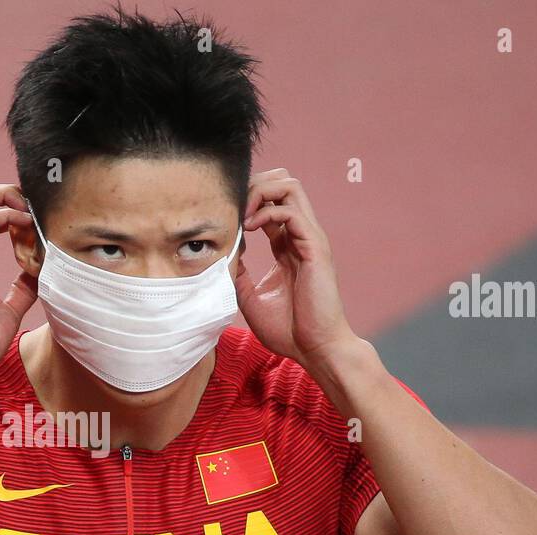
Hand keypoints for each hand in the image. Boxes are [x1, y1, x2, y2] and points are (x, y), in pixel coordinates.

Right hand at [0, 184, 38, 384]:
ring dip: (7, 198)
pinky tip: (27, 228)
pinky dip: (9, 216)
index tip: (35, 228)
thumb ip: (21, 291)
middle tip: (32, 211)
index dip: (12, 213)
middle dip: (6, 193)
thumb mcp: (9, 311)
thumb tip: (38, 277)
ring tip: (30, 215)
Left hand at [234, 169, 358, 367]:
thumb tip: (221, 256)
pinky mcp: (315, 247)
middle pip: (282, 184)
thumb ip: (237, 274)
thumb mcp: (250, 298)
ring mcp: (309, 239)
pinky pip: (291, 211)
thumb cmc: (289, 330)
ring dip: (260, 191)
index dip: (246, 201)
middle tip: (233, 206)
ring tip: (241, 214)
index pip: (270, 204)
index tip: (225, 217)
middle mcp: (300, 236)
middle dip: (254, 184)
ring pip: (290, 186)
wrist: (315, 349)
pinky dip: (266, 212)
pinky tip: (249, 228)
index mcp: (287, 246)